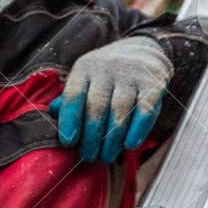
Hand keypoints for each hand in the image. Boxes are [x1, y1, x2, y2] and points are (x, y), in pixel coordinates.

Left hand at [48, 36, 171, 163]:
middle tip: (89, 156)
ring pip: (120, 110)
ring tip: (107, 156)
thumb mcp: (85, 79)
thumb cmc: (106, 75)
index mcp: (85, 68)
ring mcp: (132, 75)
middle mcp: (107, 68)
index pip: (74, 94)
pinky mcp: (154, 83)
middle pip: (97, 106)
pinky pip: (145, 109)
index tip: (68, 142)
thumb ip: (70, 98)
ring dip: (113, 138)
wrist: (144, 50)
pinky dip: (138, 129)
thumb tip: (53, 113)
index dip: (70, 120)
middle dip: (92, 136)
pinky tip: (130, 145)